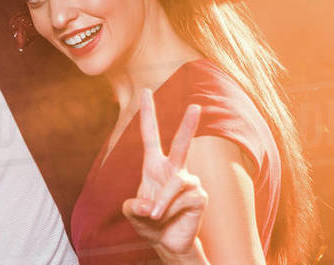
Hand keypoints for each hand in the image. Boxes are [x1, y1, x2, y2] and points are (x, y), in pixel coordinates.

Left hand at [122, 89, 207, 260]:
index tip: (146, 91)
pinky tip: (168, 217)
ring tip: (155, 216)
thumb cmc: (149, 223)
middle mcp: (174, 169)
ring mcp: (189, 182)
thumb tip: (149, 205)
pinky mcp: (199, 196)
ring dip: (161, 202)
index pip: (150, 135)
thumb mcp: (133, 214)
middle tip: (196, 106)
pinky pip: (182, 198)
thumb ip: (134, 208)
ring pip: (174, 184)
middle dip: (189, 125)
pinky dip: (170, 209)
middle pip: (182, 143)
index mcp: (154, 166)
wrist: (168, 243)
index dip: (148, 114)